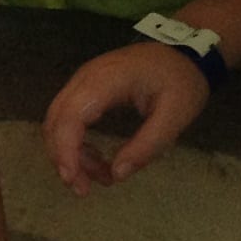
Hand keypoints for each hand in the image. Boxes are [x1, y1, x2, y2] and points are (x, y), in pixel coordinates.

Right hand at [43, 41, 211, 193]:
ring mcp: (82, 82)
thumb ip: (147, 145)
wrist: (184, 51)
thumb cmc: (181, 80)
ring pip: (58, 122)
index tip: (73, 181)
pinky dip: (76, 144)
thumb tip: (117, 175)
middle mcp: (84, 79)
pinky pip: (68, 118)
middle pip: (56, 121)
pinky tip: (97, 160)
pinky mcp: (85, 89)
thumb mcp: (175, 116)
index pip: (70, 117)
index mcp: (105, 81)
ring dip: (70, 154)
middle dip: (64, 158)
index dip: (66, 151)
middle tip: (84, 189)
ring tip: (99, 178)